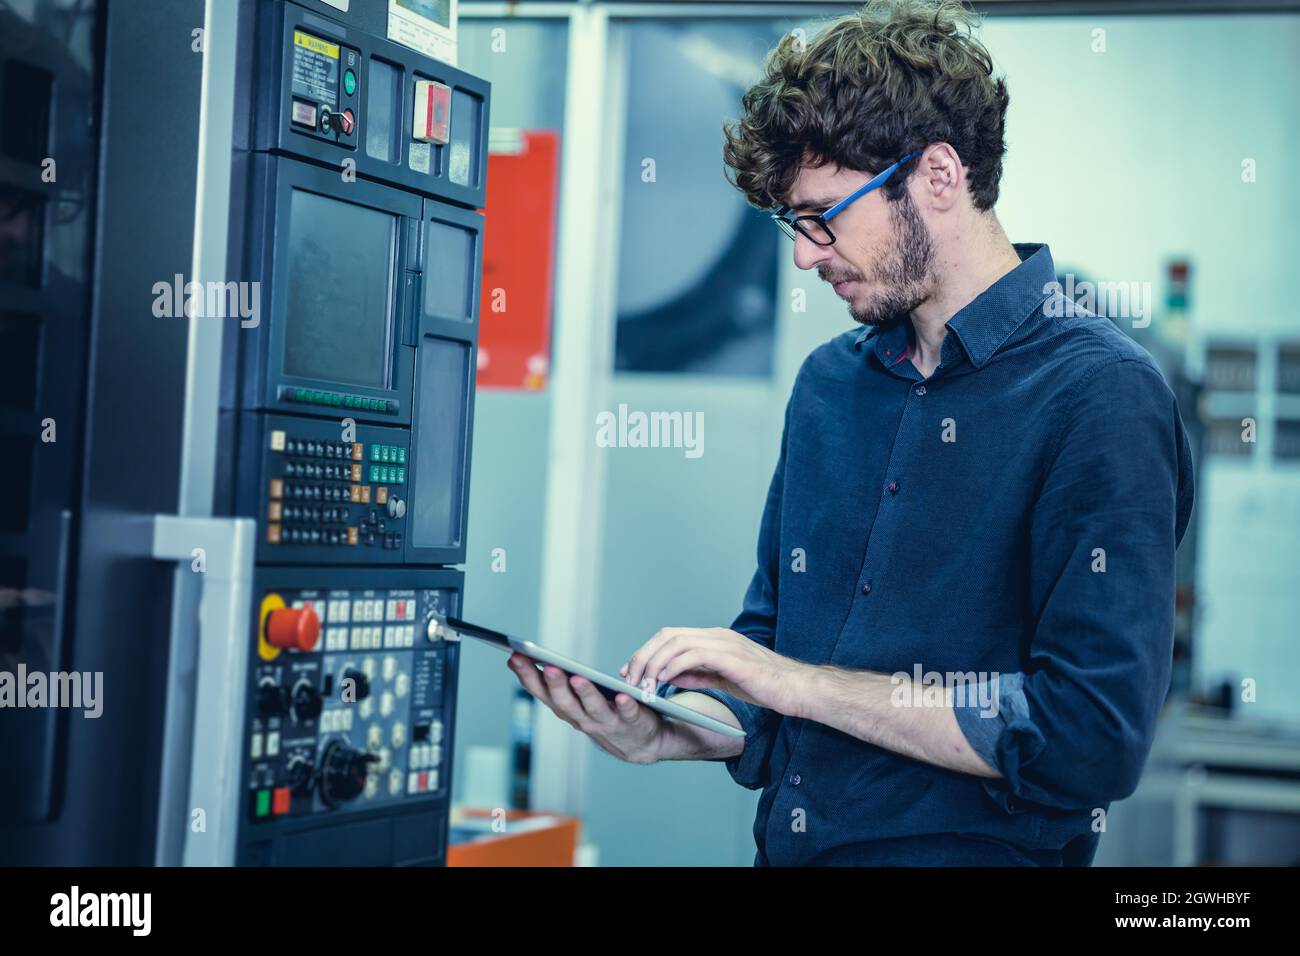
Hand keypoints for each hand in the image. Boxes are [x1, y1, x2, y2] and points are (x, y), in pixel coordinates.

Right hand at [506, 653, 667, 764]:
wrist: (640, 745)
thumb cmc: (603, 715)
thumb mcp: (575, 702)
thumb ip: (557, 684)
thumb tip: (529, 657)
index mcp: (567, 710)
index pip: (542, 692)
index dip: (527, 676)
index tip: (515, 656)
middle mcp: (582, 719)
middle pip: (565, 702)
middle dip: (555, 684)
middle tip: (548, 667)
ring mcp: (607, 722)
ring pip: (593, 708)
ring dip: (585, 694)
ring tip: (578, 677)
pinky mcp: (632, 722)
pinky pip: (628, 714)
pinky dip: (624, 705)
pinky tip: (622, 695)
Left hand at [620, 627, 808, 716]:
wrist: (796, 689)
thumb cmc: (764, 686)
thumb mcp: (724, 679)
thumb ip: (698, 673)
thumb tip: (671, 676)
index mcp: (714, 639)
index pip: (671, 636)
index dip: (647, 652)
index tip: (631, 672)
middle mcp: (717, 635)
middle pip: (667, 635)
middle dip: (643, 656)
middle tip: (629, 679)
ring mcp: (724, 643)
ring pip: (676, 642)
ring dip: (653, 664)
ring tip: (643, 686)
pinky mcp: (732, 657)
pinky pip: (693, 655)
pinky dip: (673, 667)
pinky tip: (664, 683)